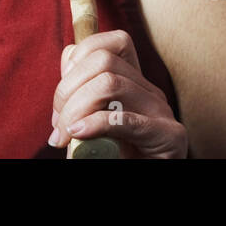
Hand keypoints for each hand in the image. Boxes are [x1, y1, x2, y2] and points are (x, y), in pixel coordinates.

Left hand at [49, 29, 187, 157]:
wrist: (147, 184)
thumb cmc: (116, 155)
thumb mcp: (95, 118)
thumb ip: (83, 89)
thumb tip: (67, 57)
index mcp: (135, 83)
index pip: (113, 42)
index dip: (80, 54)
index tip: (63, 87)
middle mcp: (150, 91)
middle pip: (104, 61)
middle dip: (68, 88)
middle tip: (58, 123)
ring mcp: (160, 111)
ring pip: (110, 84)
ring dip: (76, 108)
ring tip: (65, 135)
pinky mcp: (168, 136)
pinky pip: (126, 119)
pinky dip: (95, 124)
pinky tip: (78, 134)